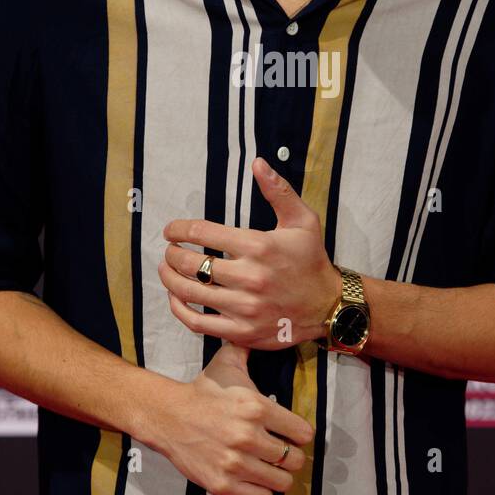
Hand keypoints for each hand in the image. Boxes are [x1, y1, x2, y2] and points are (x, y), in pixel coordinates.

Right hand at [153, 342, 314, 494]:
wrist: (168, 416)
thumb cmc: (204, 390)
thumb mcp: (228, 363)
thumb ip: (251, 348)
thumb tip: (273, 329)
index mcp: (257, 407)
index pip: (303, 433)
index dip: (300, 434)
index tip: (292, 434)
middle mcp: (248, 436)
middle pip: (295, 460)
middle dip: (292, 457)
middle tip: (281, 453)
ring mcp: (235, 463)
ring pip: (282, 482)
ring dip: (279, 476)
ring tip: (270, 468)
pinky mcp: (222, 484)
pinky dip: (261, 492)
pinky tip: (254, 479)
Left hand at [158, 157, 341, 348]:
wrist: (328, 305)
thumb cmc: (311, 259)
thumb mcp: (302, 220)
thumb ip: (278, 191)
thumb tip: (257, 163)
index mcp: (259, 246)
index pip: (203, 233)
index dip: (180, 229)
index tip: (171, 230)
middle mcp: (250, 277)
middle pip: (192, 263)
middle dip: (173, 254)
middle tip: (170, 250)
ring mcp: (245, 307)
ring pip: (190, 292)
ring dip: (170, 279)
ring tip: (166, 269)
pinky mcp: (242, 331)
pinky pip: (199, 323)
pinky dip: (180, 309)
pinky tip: (175, 298)